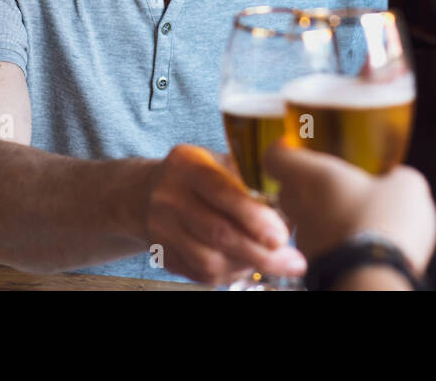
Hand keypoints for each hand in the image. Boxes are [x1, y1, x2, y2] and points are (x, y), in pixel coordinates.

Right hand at [143, 144, 306, 283]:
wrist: (142, 193)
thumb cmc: (195, 175)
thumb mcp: (214, 161)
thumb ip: (244, 177)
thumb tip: (293, 199)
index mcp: (188, 166)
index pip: (223, 193)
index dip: (254, 217)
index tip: (282, 235)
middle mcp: (170, 197)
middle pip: (218, 233)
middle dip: (260, 252)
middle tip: (293, 262)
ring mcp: (161, 229)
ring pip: (209, 260)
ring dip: (248, 266)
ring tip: (274, 263)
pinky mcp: (162, 255)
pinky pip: (200, 274)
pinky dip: (229, 274)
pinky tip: (247, 266)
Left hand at [263, 141, 435, 273]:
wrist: (375, 282)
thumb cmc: (385, 223)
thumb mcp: (406, 185)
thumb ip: (396, 176)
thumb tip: (396, 179)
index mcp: (314, 177)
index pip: (275, 157)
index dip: (282, 150)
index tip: (292, 146)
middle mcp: (301, 208)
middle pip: (286, 191)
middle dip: (304, 185)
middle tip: (331, 183)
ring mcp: (307, 242)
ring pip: (304, 222)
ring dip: (323, 217)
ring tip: (355, 216)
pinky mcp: (317, 268)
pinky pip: (322, 248)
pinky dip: (335, 243)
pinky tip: (361, 244)